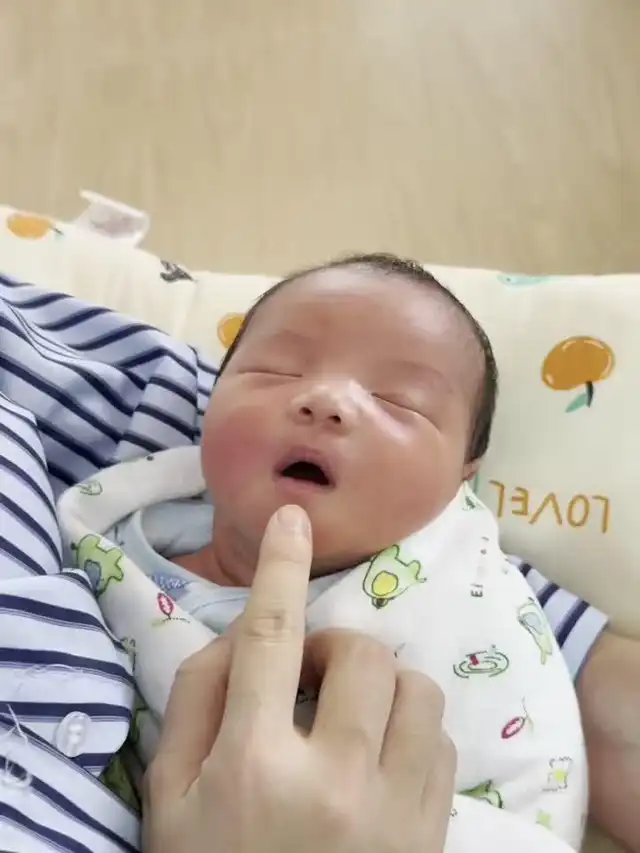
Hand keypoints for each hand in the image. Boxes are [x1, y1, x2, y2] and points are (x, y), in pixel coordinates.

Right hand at [143, 504, 455, 852]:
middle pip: (360, 656)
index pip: (268, 642)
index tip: (291, 519)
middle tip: (314, 683)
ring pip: (416, 692)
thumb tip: (234, 635)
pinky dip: (412, 735)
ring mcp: (393, 812)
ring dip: (382, 689)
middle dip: (337, 652)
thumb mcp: (171, 797)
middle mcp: (332, 782)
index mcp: (253, 767)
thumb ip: (193, 704)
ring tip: (352, 722)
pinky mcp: (432, 835)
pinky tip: (381, 764)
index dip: (279, 571)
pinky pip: (442, 744)